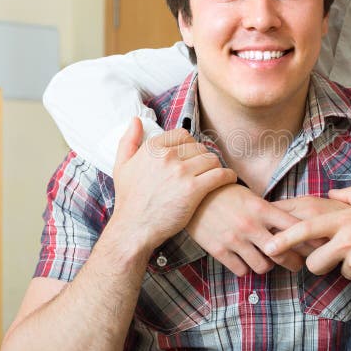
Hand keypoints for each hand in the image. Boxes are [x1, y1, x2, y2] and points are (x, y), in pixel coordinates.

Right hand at [109, 119, 236, 255]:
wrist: (134, 229)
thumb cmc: (129, 200)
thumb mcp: (121, 166)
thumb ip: (128, 141)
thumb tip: (136, 120)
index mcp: (152, 148)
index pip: (183, 134)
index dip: (190, 144)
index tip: (193, 155)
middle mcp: (167, 156)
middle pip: (199, 147)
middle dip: (204, 157)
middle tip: (206, 169)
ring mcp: (181, 172)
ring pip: (211, 159)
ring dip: (216, 166)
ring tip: (217, 175)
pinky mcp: (194, 190)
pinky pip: (220, 174)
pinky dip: (228, 176)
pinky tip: (229, 180)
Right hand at [186, 184, 304, 274]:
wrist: (193, 195)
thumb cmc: (226, 194)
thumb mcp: (252, 197)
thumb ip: (271, 213)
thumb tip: (295, 227)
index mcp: (262, 208)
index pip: (294, 227)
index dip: (309, 239)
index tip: (317, 246)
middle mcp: (250, 225)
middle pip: (282, 253)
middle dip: (294, 262)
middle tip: (296, 264)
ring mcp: (234, 239)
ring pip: (263, 267)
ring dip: (267, 266)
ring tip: (266, 260)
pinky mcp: (219, 250)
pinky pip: (241, 270)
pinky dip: (245, 268)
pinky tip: (244, 261)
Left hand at [265, 187, 350, 287]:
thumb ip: (348, 196)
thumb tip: (331, 193)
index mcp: (345, 220)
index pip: (307, 229)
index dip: (285, 238)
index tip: (268, 246)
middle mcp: (348, 240)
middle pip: (313, 262)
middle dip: (319, 263)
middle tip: (337, 255)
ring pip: (337, 272)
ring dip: (346, 268)